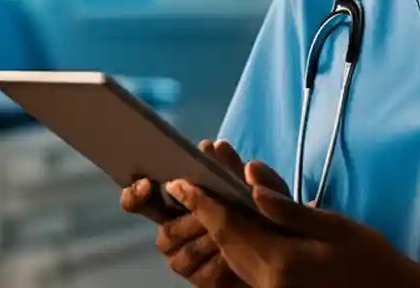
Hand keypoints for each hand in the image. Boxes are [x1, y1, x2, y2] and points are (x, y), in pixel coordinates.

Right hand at [120, 140, 288, 286]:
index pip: (141, 199)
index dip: (134, 194)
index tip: (146, 184)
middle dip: (192, 223)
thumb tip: (215, 145)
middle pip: (166, 231)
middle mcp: (175, 231)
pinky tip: (236, 256)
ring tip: (231, 234)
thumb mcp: (258, 186)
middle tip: (212, 216)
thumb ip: (235, 166)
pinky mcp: (201, 280)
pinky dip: (222, 263)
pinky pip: (202, 273)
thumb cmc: (265, 213)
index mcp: (179, 203)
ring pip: (183, 254)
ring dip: (209, 241)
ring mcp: (185, 259)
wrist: (285, 249)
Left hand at [164, 177, 419, 287]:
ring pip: (231, 257)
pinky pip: (245, 267)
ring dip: (216, 227)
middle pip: (224, 244)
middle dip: (203, 212)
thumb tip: (251, 181)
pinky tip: (232, 224)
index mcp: (282, 263)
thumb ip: (288, 208)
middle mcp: (269, 283)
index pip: (230, 227)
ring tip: (203, 197)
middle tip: (184, 183)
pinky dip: (234, 243)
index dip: (203, 202)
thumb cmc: (371, 259)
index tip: (180, 182)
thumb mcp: (333, 226)